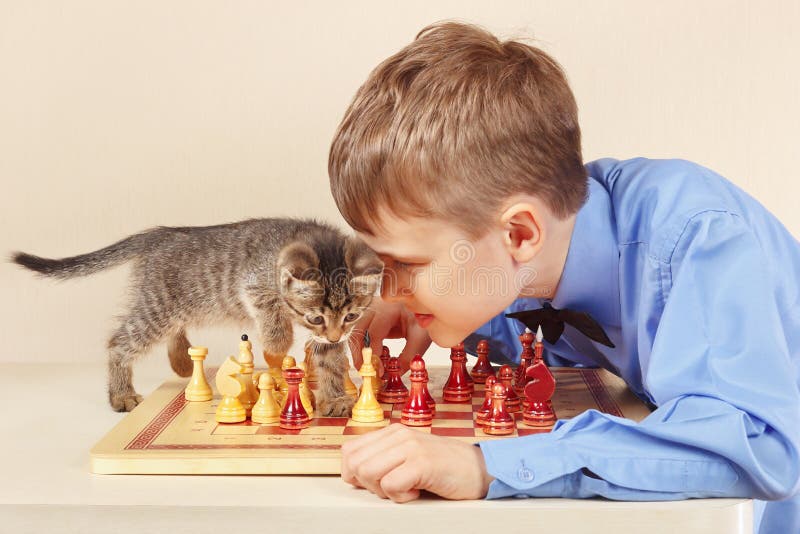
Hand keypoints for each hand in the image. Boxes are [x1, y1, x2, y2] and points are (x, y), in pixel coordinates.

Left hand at [340, 423, 493, 502]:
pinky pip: (390, 485)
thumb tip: (352, 474)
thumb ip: (383, 459)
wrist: (480, 470)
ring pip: (368, 473)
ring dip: (383, 491)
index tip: (372, 484)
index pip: (349, 450)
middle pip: (355, 463)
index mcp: (393, 432)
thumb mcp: (408, 457)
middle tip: (390, 488)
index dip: (353, 473)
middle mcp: (399, 435)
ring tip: (405, 489)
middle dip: (367, 484)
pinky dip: (400, 497)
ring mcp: (411, 447)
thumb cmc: (444, 468)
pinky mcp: (422, 463)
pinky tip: (416, 492)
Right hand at [348, 296, 431, 375]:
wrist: (426, 309)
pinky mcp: (371, 319)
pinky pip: (361, 335)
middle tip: (366, 373)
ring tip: (367, 370)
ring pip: (356, 333)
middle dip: (360, 354)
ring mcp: (372, 312)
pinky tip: (373, 361)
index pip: (374, 331)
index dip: (374, 353)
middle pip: (358, 330)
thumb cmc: (424, 319)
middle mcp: (377, 307)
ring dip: (359, 353)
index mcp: (390, 308)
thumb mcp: (421, 338)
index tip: (379, 371)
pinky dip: (363, 349)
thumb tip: (394, 374)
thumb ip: (408, 356)